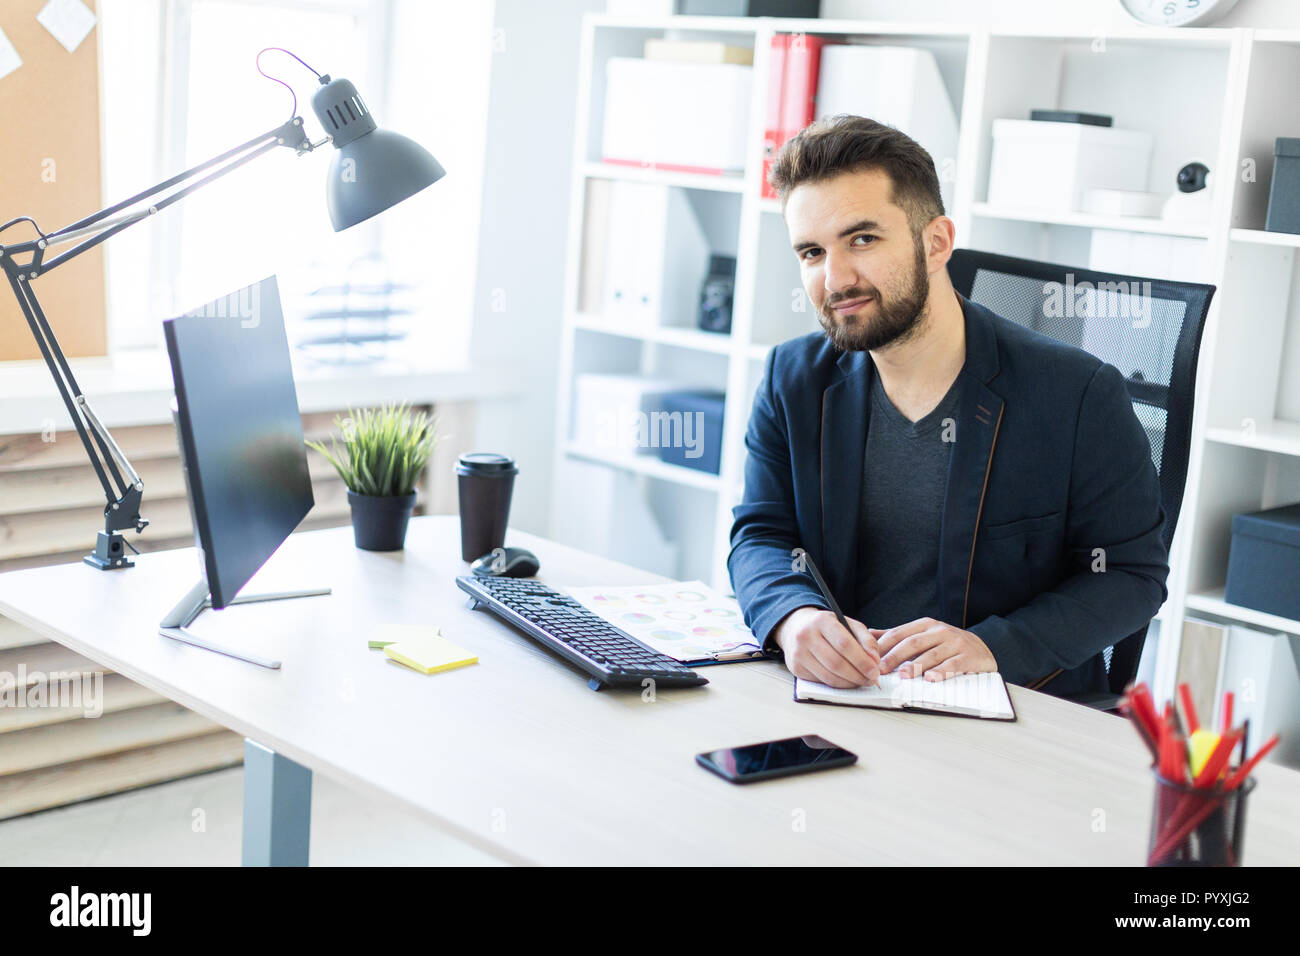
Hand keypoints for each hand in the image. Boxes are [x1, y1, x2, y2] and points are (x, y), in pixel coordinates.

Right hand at [773, 606, 879, 687]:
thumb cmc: (826, 627)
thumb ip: (866, 639)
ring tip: (861, 681)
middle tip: (871, 680)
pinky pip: (821, 682)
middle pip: (836, 663)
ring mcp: (798, 654)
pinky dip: (837, 684)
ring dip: (849, 683)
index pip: (844, 644)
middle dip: (858, 675)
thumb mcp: (847, 624)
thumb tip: (875, 661)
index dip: (862, 660)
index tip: (875, 670)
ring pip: (829, 677)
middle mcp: (805, 636)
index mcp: (821, 621)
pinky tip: (846, 680)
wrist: (796, 627)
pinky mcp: (796, 668)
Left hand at [876, 617, 995, 680]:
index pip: (900, 633)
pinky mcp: (968, 657)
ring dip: (916, 665)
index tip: (870, 659)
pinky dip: (941, 672)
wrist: (982, 649)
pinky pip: (953, 665)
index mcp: (925, 625)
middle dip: (895, 656)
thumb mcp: (923, 635)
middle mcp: (939, 631)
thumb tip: (869, 635)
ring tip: (903, 675)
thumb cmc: (947, 644)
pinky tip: (931, 679)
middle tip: (882, 669)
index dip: (884, 646)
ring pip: (932, 654)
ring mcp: (955, 643)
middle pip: (913, 643)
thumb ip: (898, 636)